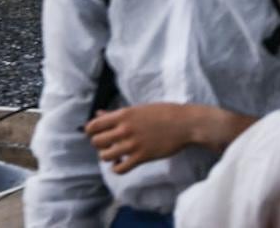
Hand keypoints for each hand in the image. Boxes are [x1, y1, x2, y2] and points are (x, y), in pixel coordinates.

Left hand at [86, 103, 225, 173]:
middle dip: (100, 144)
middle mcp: (125, 129)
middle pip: (96, 142)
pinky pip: (119, 169)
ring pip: (104, 156)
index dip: (92, 131)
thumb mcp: (140, 109)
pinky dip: (117, 168)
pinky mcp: (142, 157)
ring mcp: (133, 144)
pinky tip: (122, 163)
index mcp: (124, 114)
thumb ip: (117, 114)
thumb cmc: (165, 113)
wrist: (187, 123)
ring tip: (116, 153)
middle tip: (110, 143)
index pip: (93, 126)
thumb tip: (98, 114)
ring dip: (108, 156)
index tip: (99, 133)